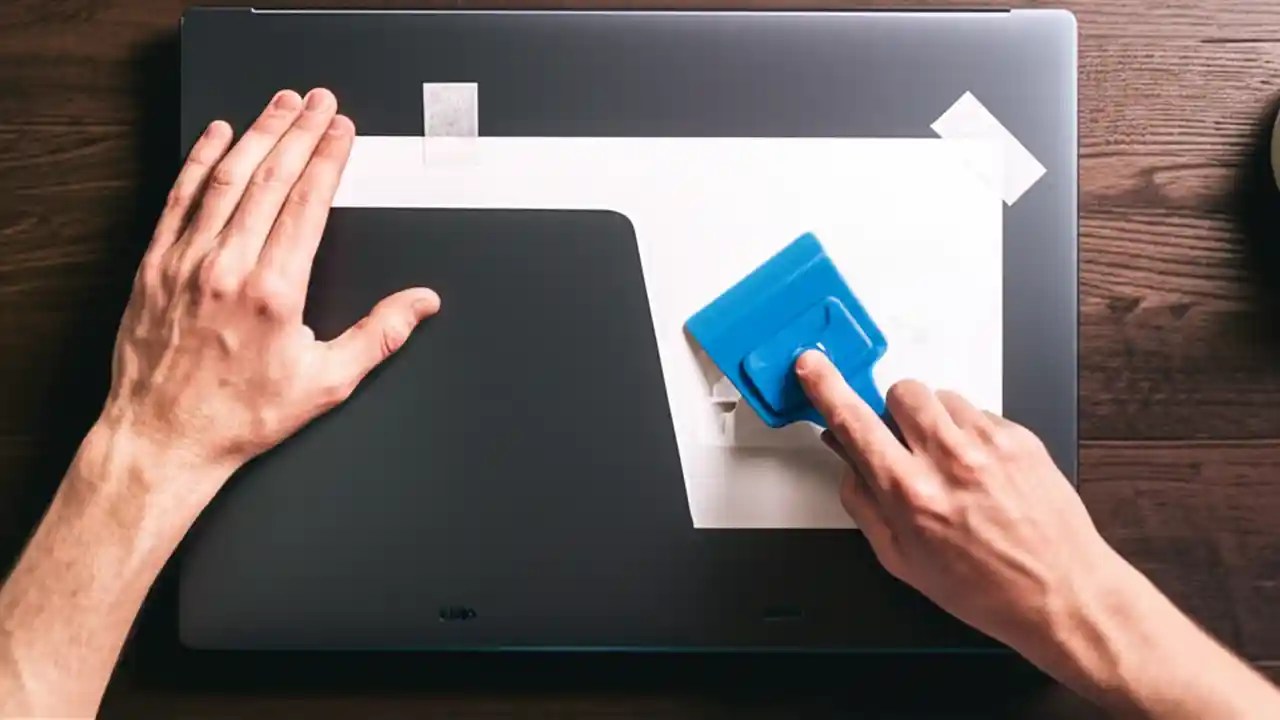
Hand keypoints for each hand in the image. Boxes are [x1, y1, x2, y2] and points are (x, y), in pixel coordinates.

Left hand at [100, 88, 438, 487]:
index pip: (308, 202)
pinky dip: (199, 162)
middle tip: (319, 101)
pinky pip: (179, 199)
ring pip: (226, 179)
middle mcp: (229, 268)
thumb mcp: (327, 383)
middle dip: (299, 131)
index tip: (341, 130)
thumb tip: (421, 303)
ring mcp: (187, 262)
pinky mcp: (155, 266)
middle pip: (271, 179)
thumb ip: (380, 335)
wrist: (165, 437)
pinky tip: (216, 137)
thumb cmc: (241, 415)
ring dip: (256, 134)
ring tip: (279, 105)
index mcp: (275, 292)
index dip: (328, 158)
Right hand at [794, 350, 1119, 678]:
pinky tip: (980, 470)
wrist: (1062, 593)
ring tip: (949, 463)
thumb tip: (846, 460)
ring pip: (941, 397)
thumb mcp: (901, 559)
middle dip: (893, 411)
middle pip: (900, 392)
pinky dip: (970, 433)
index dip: (826, 388)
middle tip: (903, 443)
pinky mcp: (1020, 437)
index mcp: (911, 494)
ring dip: (934, 421)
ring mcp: (988, 444)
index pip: (854, 422)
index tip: (813, 366)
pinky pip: (979, 412)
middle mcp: (949, 461)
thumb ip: (864, 503)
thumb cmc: (986, 588)